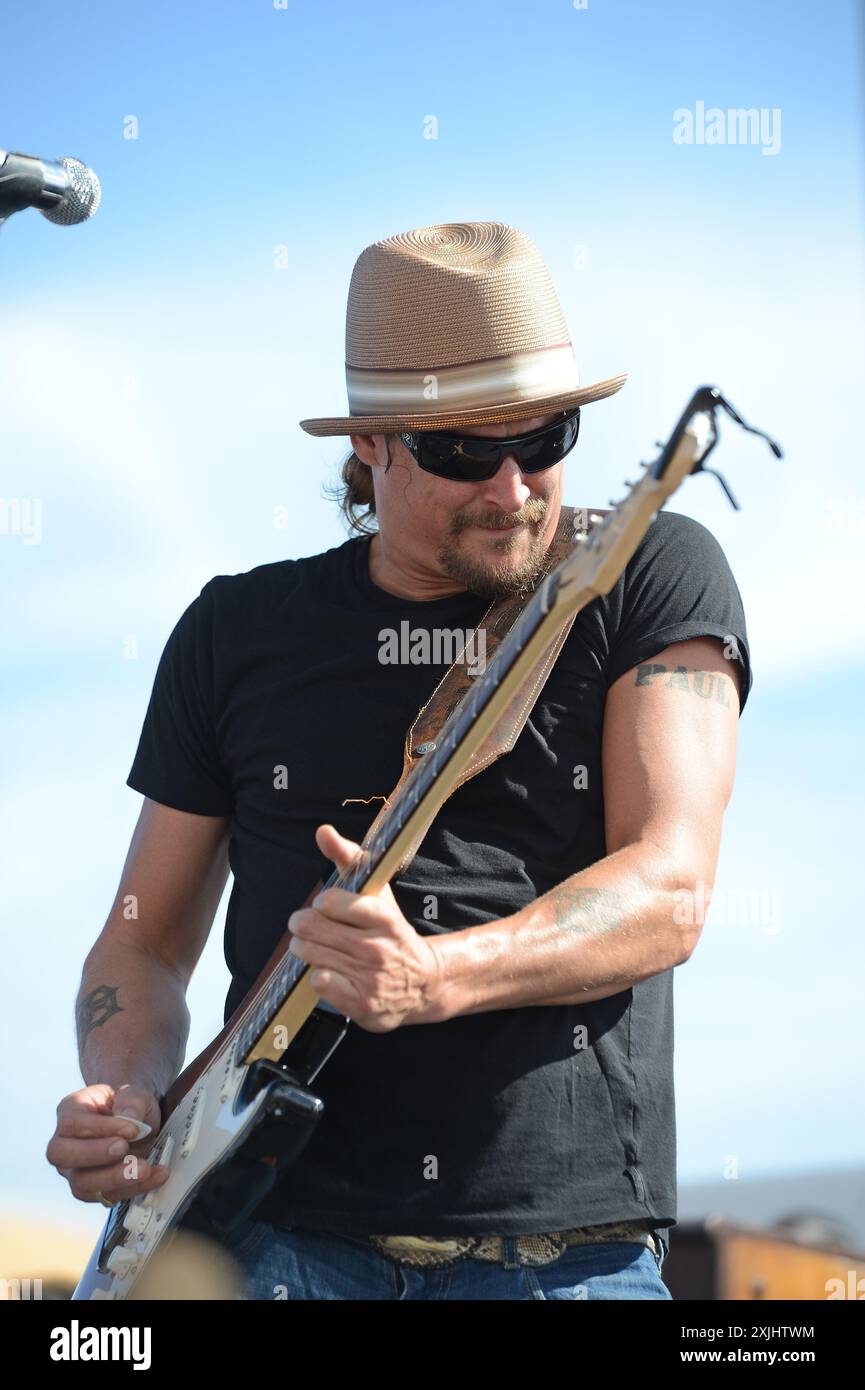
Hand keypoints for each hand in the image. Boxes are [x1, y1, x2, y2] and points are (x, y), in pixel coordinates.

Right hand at [46, 1082, 168, 1205]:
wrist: (138, 1122)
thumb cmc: (128, 1105)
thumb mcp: (134, 1093)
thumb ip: (131, 1101)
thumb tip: (129, 1118)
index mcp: (70, 1111)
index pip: (71, 1123)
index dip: (99, 1128)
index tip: (131, 1129)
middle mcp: (64, 1143)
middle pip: (62, 1155)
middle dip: (95, 1155)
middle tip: (125, 1148)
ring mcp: (74, 1170)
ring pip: (81, 1184)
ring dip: (115, 1178)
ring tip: (144, 1168)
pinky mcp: (93, 1189)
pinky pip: (107, 1196)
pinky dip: (135, 1188)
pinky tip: (155, 1175)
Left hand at [287, 824, 445, 1032]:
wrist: (424, 983)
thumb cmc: (391, 932)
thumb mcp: (377, 892)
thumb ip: (348, 858)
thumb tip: (322, 831)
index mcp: (382, 917)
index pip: (329, 901)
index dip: (321, 903)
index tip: (327, 907)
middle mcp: (377, 948)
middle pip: (311, 928)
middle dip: (303, 925)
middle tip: (310, 927)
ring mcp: (369, 978)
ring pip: (310, 953)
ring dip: (307, 949)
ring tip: (319, 947)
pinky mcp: (361, 1003)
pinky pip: (319, 982)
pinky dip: (320, 976)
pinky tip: (333, 972)